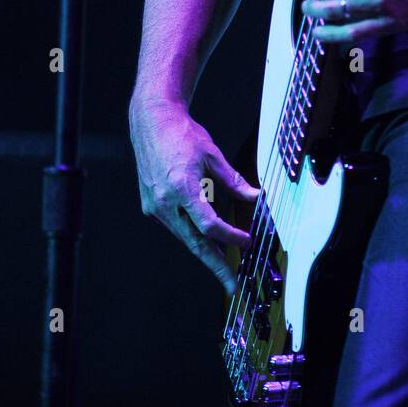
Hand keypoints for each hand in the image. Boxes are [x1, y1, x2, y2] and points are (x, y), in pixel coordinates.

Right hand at [129, 98, 258, 293]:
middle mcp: (165, 201)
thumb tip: (256, 198)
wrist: (153, 122)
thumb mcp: (214, 157)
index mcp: (181, 188)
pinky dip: (192, 233)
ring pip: (185, 236)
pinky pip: (176, 226)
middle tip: (232, 284)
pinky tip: (207, 238)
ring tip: (225, 264)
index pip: (209, 224)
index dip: (230, 237)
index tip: (248, 242)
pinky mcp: (151, 205)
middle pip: (194, 241)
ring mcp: (155, 206)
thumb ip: (235, 183)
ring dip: (205, 249)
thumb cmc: (182, 135)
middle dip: (215, 264)